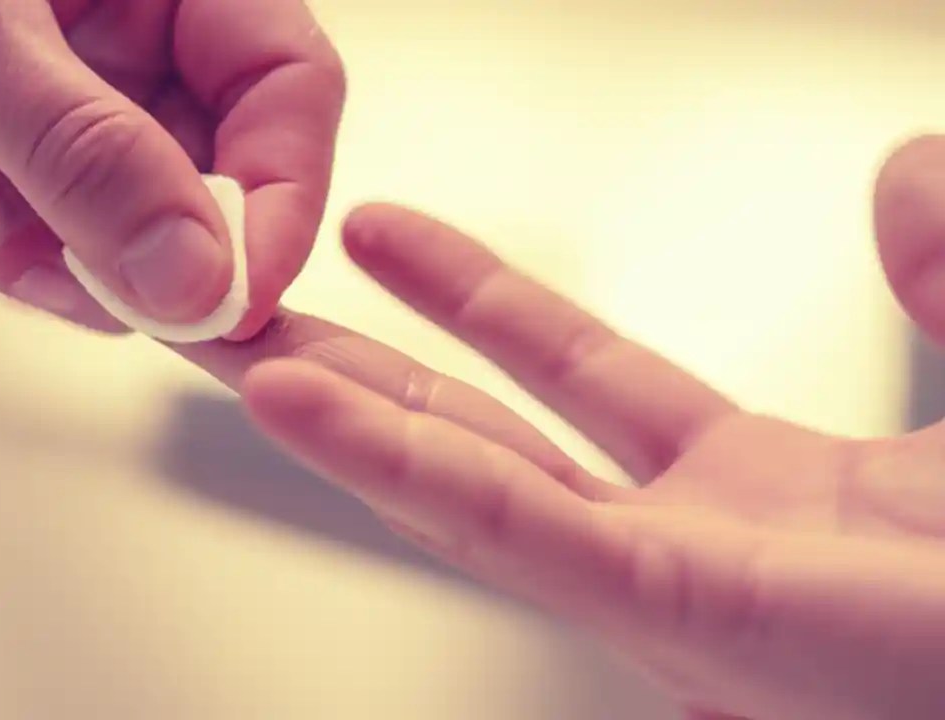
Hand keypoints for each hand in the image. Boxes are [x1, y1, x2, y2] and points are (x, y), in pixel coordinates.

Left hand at [0, 0, 342, 333]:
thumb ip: (86, 156)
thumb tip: (197, 276)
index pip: (287, 85)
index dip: (279, 196)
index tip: (230, 292)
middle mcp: (142, 19)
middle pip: (218, 163)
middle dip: (142, 241)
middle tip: (74, 279)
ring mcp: (86, 73)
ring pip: (134, 209)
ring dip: (57, 241)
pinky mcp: (28, 120)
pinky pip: (57, 212)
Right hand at [217, 139, 944, 719]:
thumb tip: (904, 164)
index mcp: (753, 495)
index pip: (574, 373)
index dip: (475, 299)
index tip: (391, 239)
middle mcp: (683, 544)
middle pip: (479, 432)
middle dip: (361, 364)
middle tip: (259, 301)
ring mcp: (666, 585)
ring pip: (461, 478)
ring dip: (336, 412)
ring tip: (233, 344)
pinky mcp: (676, 608)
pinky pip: (510, 521)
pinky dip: (393, 460)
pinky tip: (297, 403)